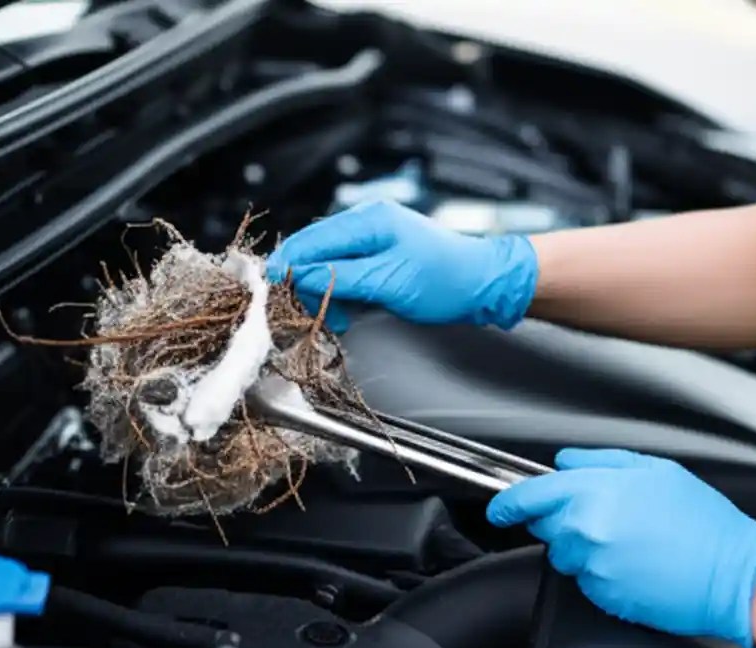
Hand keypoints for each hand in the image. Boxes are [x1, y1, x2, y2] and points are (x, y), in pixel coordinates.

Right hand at [265, 200, 538, 332]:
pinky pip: (343, 272)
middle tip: (314, 316)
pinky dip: (340, 294)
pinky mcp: (378, 256)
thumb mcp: (386, 282)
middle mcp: (365, 223)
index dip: (285, 268)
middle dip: (306, 286)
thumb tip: (295, 276)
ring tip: (340, 318)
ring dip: (324, 294)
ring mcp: (372, 238)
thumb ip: (337, 277)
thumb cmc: (446, 281)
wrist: (485, 284)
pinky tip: (350, 311)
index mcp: (367, 221)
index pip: (308, 241)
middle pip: (312, 253)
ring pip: (325, 266)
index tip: (270, 296)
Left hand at [487, 448, 755, 647]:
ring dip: (583, 548)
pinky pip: (586, 581)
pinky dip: (602, 573)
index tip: (499, 508)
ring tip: (629, 542)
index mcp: (595, 493)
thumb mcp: (656, 470)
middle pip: (545, 526)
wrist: (735, 574)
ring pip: (565, 556)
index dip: (509, 502)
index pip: (530, 496)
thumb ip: (601, 461)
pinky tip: (635, 564)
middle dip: (563, 521)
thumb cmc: (704, 522)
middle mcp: (586, 530)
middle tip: (605, 518)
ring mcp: (593, 567)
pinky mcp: (604, 597)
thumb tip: (564, 461)